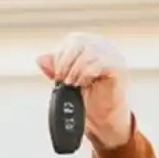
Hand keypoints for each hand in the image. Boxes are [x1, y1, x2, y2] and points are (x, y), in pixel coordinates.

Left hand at [36, 32, 132, 148]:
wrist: (103, 117)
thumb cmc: (88, 97)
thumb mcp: (66, 80)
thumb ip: (54, 68)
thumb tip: (40, 58)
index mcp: (90, 45)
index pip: (73, 40)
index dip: (61, 55)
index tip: (57, 74)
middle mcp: (103, 46)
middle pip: (79, 42)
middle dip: (65, 63)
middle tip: (62, 80)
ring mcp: (113, 55)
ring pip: (88, 51)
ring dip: (74, 69)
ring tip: (72, 84)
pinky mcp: (119, 67)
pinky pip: (100, 62)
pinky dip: (85, 73)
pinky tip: (82, 84)